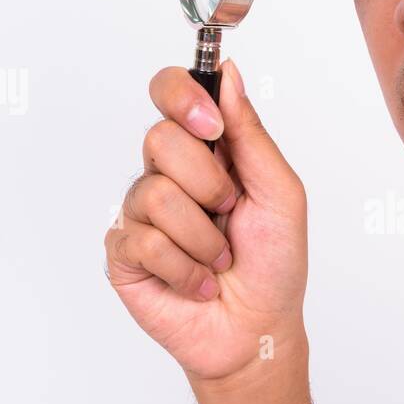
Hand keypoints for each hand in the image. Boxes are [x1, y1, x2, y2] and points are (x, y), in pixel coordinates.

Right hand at [104, 58, 307, 383]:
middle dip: (209, 183)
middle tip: (230, 212)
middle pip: (159, 138)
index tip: (211, 126)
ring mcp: (140, 213)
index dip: (182, 96)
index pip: (171, 91)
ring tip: (219, 260)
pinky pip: (145, 241)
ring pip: (156, 193)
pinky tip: (200, 282)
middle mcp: (166, 173)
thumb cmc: (274, 264)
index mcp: (205, 150)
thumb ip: (250, 133)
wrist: (258, 329)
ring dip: (204, 237)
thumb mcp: (280, 193)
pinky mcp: (124, 253)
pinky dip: (186, 269)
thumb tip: (228, 75)